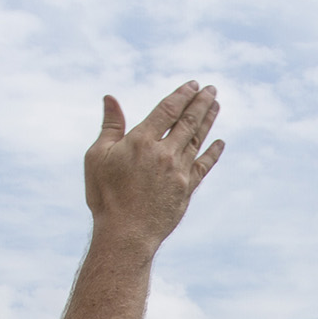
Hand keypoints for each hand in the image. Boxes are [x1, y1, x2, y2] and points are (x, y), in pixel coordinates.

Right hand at [86, 83, 223, 256]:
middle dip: (201, 103)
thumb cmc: (105, 195)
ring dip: (208, 121)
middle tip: (212, 89)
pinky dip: (212, 153)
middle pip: (188, 121)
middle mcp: (164, 153)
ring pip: (198, 140)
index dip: (182, 95)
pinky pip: (203, 166)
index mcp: (141, 140)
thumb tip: (110, 97)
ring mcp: (178, 171)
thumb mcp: (97, 156)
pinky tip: (220, 142)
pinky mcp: (186, 189)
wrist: (126, 233)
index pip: (168, 110)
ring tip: (216, 105)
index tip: (193, 85)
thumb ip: (110, 126)